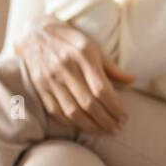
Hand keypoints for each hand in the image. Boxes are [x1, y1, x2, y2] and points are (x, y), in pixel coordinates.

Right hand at [14, 14, 135, 134]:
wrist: (34, 33)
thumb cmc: (70, 40)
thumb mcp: (93, 46)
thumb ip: (111, 67)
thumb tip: (132, 80)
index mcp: (83, 56)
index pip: (101, 89)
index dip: (114, 107)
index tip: (125, 116)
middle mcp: (66, 69)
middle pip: (88, 103)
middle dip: (106, 120)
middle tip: (118, 128)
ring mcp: (50, 80)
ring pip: (72, 111)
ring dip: (91, 126)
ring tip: (105, 131)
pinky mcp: (40, 88)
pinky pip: (56, 112)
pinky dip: (72, 123)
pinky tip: (84, 127)